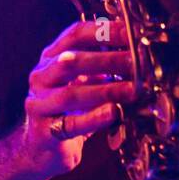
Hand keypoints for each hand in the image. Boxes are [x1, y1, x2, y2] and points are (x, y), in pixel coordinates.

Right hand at [19, 19, 134, 179]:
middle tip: (134, 61)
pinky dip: (94, 118)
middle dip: (106, 60)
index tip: (129, 32)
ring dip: (105, 90)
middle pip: (70, 61)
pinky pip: (71, 124)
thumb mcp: (85, 80)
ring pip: (70, 94)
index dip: (103, 31)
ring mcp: (39, 105)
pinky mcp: (44, 132)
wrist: (42, 148)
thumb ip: (103, 65)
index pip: (74, 35)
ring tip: (132, 89)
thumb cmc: (70, 109)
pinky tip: (114, 112)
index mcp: (51, 58)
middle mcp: (41, 77)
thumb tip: (138, 50)